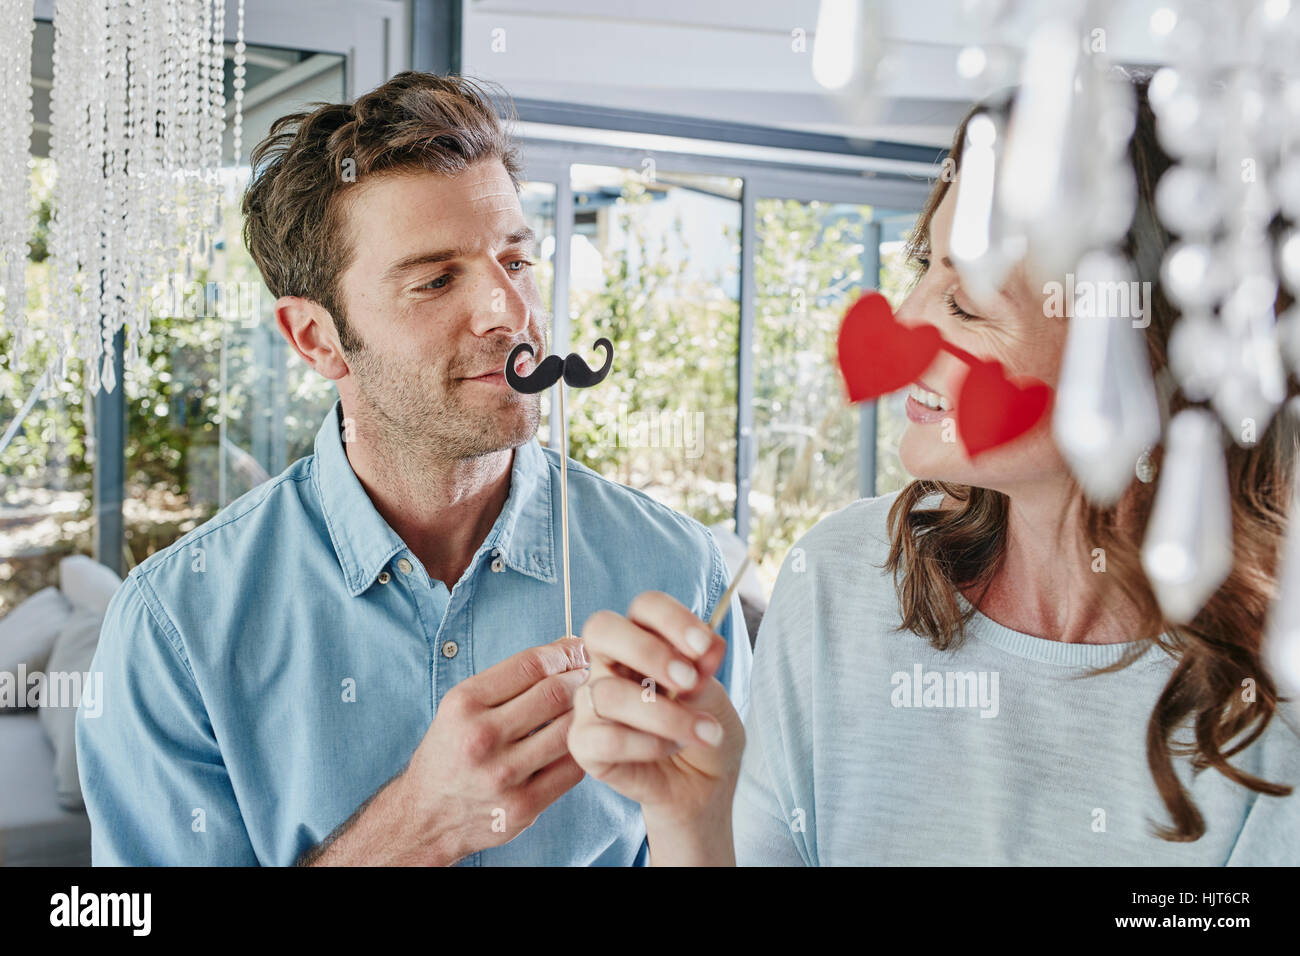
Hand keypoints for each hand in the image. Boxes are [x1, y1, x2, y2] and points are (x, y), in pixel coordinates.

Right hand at [400, 636, 589, 862]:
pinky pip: (572, 769)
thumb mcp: (461, 706)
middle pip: (555, 692)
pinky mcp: (523, 806)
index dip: (565, 652)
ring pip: (569, 729)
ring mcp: (504, 774)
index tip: (579, 651)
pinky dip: (581, 750)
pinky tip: (579, 742)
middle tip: (592, 676)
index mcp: (465, 704)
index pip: (531, 664)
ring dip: (585, 714)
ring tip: (589, 708)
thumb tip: (567, 650)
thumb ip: (509, 681)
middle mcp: (481, 737)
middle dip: (581, 679)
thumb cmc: (451, 752)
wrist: (427, 816)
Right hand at [567, 591, 743, 829]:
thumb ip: (704, 672)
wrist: (703, 785)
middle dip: (647, 651)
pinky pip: (607, 737)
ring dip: (665, 714)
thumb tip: (708, 646)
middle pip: (602, 629)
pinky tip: (672, 749)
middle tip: (688, 681)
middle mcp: (610, 664)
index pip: (644, 607)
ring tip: (704, 732)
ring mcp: (592, 702)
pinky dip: (648, 744)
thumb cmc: (703, 728)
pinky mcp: (584, 743)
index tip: (704, 645)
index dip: (672, 619)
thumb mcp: (716, 698)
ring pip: (610, 693)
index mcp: (643, 638)